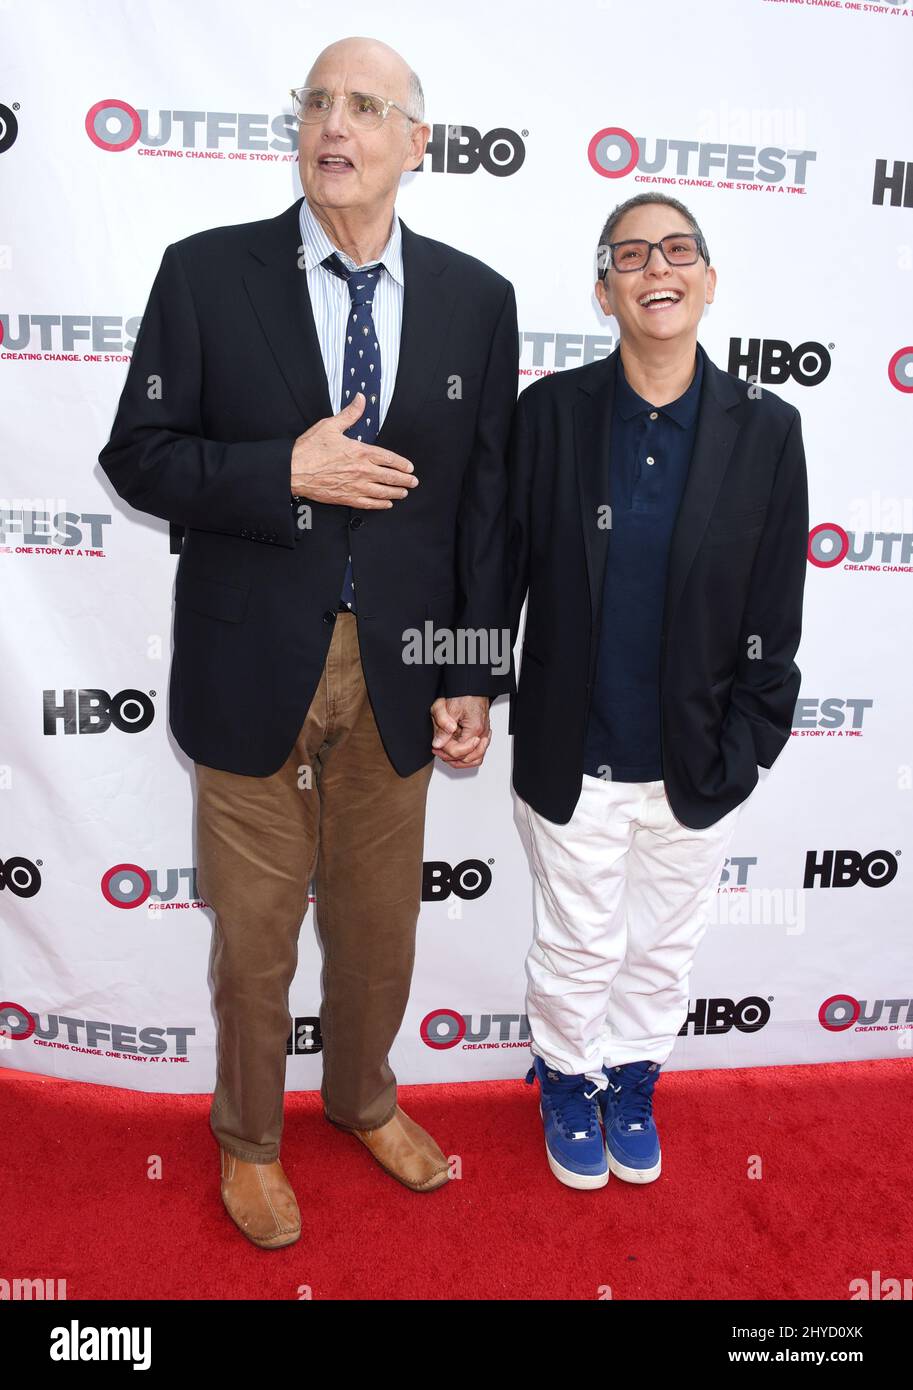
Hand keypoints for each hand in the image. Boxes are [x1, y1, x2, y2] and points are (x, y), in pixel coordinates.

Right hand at [290, 394, 418, 508]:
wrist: (294, 471)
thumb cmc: (309, 450)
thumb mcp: (330, 426)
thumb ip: (350, 414)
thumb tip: (360, 399)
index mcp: (360, 452)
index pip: (388, 458)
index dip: (401, 464)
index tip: (409, 467)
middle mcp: (361, 471)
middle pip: (390, 477)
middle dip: (404, 480)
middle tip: (413, 482)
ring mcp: (355, 486)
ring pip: (382, 491)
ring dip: (396, 493)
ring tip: (404, 493)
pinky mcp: (346, 498)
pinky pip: (369, 503)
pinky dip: (380, 504)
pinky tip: (387, 504)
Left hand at [430, 696, 491, 768]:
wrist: (473, 686)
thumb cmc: (464, 693)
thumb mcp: (448, 708)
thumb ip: (442, 727)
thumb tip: (438, 744)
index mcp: (475, 729)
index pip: (459, 752)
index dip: (445, 751)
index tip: (436, 746)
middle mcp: (482, 734)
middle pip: (469, 759)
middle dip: (452, 757)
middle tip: (438, 750)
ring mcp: (484, 734)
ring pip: (475, 758)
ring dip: (460, 759)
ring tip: (445, 752)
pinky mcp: (483, 733)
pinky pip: (478, 751)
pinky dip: (467, 753)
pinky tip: (455, 747)